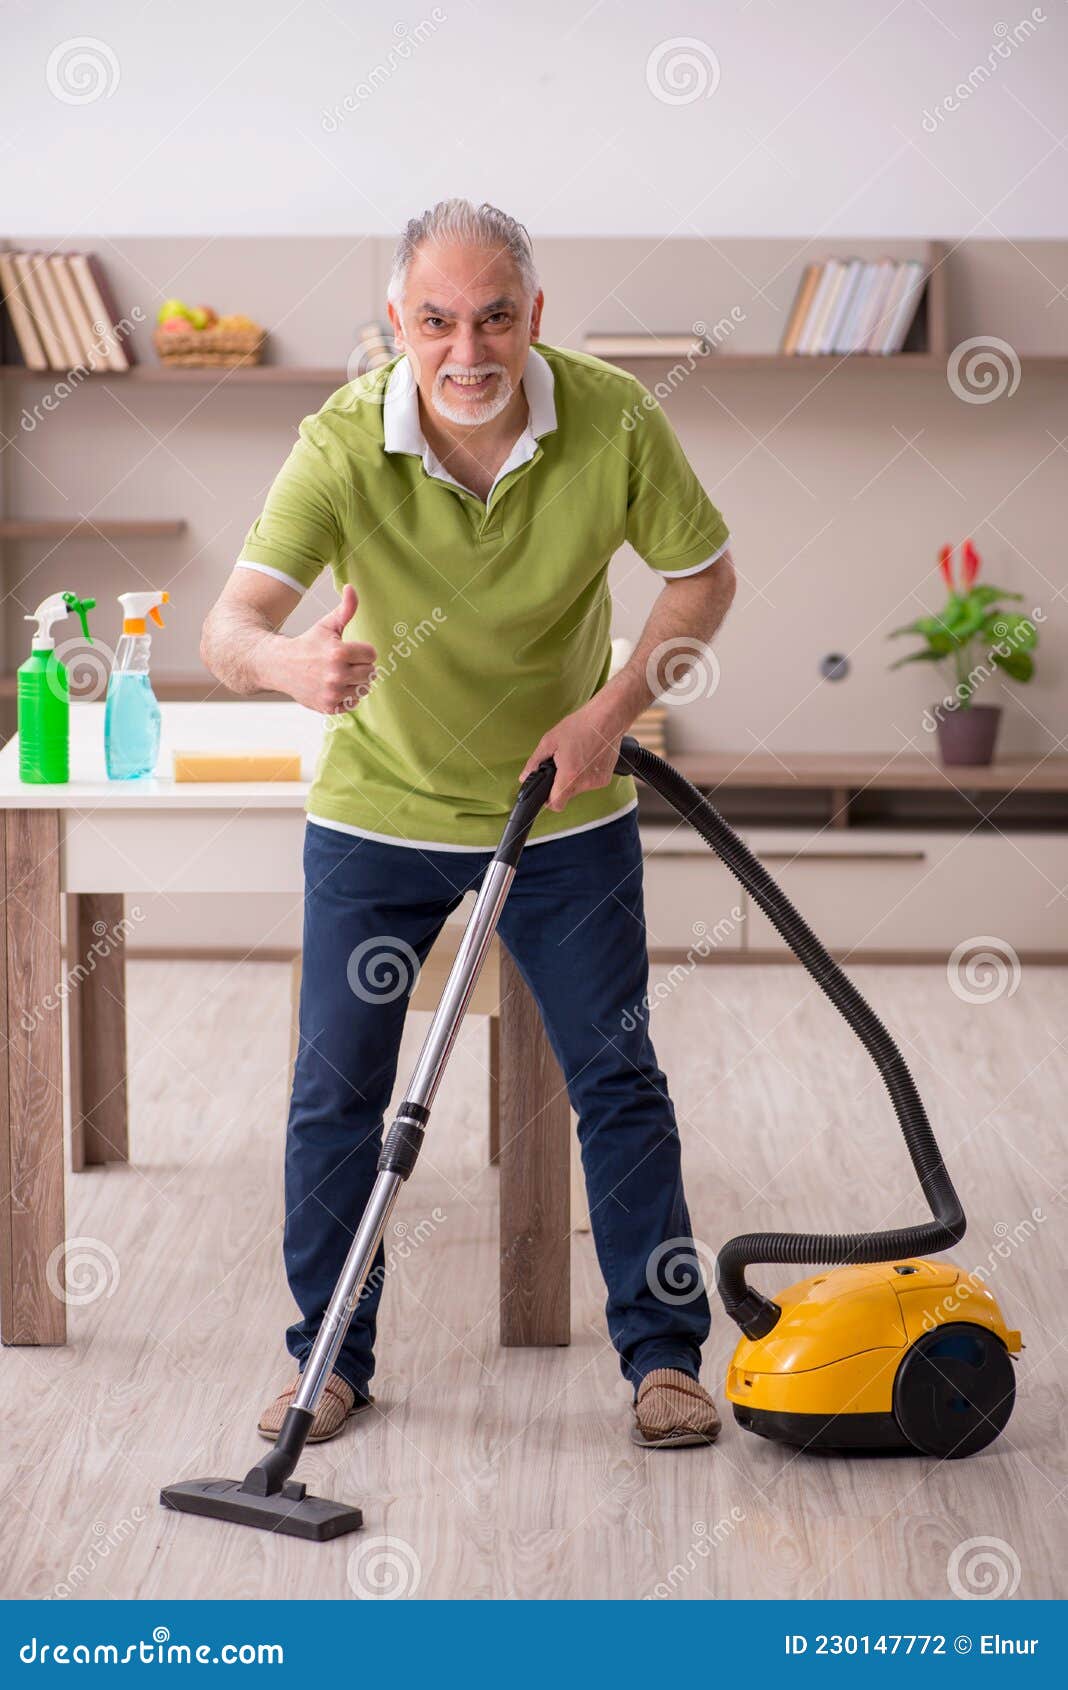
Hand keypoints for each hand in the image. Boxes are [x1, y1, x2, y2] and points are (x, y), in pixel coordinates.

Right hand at [277, 584, 377, 714]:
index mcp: (338, 652)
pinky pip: (353, 703)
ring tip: (339, 675)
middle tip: (343, 663)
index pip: (371, 655)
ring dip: (355, 682)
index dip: (361, 651)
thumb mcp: (326, 625)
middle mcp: (336, 674)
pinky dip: (347, 697)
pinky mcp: (328, 706)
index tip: (348, 650)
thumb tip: (351, 588)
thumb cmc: (307, 644)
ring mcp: (332, 693)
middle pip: (371, 673)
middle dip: (360, 667)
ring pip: (363, 688)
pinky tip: (334, 687)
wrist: (280, 666)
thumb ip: (345, 609)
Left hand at [519, 701, 624, 811]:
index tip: (547, 792)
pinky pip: (590, 783)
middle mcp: (585, 782)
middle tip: (562, 765)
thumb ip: (535, 762)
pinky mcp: (606, 778)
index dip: (549, 800)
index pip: (556, 804)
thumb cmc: (581, 725)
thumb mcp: (550, 740)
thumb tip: (525, 776)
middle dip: (561, 784)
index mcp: (570, 775)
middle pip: (567, 795)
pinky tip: (587, 758)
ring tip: (576, 758)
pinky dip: (586, 775)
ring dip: (574, 779)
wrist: (608, 718)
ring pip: (579, 789)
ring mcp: (597, 782)